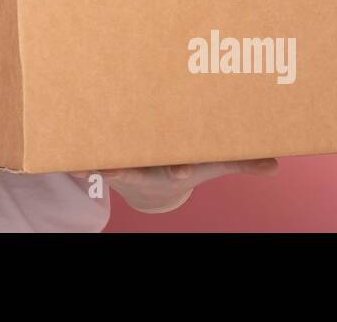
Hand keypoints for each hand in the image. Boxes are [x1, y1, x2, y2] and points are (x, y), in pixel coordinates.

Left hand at [70, 158, 278, 213]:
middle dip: (129, 170)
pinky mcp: (105, 158)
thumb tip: (275, 164)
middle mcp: (148, 166)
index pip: (179, 168)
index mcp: (175, 165)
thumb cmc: (187, 160)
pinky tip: (61, 157)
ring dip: (96, 166)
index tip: (177, 169)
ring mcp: (126, 163)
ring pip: (110, 165)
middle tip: (117, 170)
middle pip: (138, 168)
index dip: (179, 168)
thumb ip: (242, 160)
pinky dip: (77, 159)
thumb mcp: (214, 160)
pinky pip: (89, 158)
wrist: (154, 179)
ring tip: (80, 162)